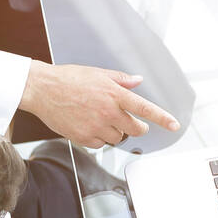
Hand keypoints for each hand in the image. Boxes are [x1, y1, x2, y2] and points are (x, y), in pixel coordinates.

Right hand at [22, 60, 179, 148]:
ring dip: (114, 131)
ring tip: (97, 117)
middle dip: (135, 126)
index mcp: (114, 94)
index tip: (175, 126)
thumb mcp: (98, 73)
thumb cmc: (68, 79)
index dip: (162, 118)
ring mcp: (96, 127)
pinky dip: (98, 137)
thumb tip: (138, 81)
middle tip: (125, 120)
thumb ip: (121, 80)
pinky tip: (87, 124)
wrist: (42, 89)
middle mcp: (108, 112)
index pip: (145, 109)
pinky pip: (100, 144)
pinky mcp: (84, 138)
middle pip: (135, 129)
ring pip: (117, 138)